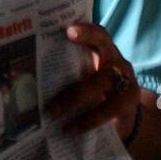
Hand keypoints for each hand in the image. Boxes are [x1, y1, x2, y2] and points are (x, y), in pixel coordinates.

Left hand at [45, 22, 139, 142]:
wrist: (123, 116)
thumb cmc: (96, 92)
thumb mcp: (85, 78)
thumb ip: (68, 72)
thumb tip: (30, 80)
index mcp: (103, 50)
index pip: (98, 34)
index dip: (86, 30)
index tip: (68, 31)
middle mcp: (116, 60)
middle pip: (100, 56)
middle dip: (74, 68)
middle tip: (52, 90)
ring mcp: (125, 79)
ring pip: (101, 82)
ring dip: (75, 98)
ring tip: (53, 114)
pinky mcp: (130, 101)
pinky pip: (109, 108)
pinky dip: (89, 120)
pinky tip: (72, 129)